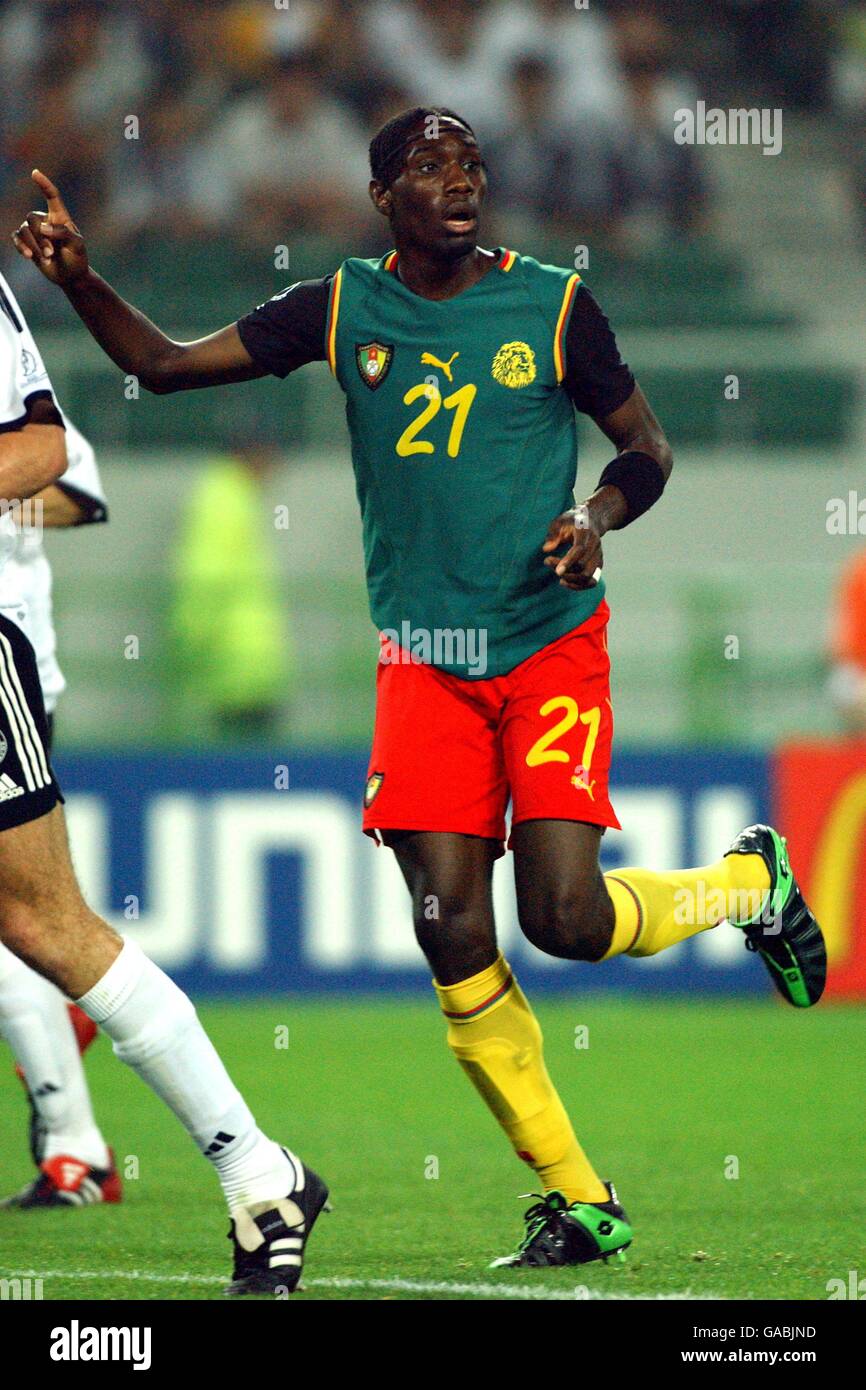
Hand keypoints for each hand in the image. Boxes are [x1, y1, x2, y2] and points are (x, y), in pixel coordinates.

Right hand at [12, 169, 88, 286]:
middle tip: (51, 253)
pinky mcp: (27, 243)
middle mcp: (45, 221)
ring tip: (46, 258)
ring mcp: (35, 232)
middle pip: (32, 218)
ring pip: (23, 230)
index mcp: (60, 216)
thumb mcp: (76, 245)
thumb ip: (63, 233)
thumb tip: (43, 228)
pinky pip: (16, 238)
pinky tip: (28, 255)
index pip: (51, 196)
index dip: (44, 184)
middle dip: (40, 238)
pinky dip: (21, 247)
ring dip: (33, 245)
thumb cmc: (77, 258)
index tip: (35, 173)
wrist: (70, 276)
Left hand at [542, 504, 602, 589]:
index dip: (568, 561)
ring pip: (589, 576)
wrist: (592, 520)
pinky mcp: (598, 564)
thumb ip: (553, 534)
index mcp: (586, 532)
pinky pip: (591, 581)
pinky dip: (579, 586)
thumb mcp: (559, 521)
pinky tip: (565, 582)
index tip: (557, 571)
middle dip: (565, 570)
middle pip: (583, 565)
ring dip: (572, 580)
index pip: (580, 549)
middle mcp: (595, 545)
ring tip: (559, 577)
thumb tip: (546, 549)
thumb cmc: (572, 520)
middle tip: (547, 561)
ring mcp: (598, 555)